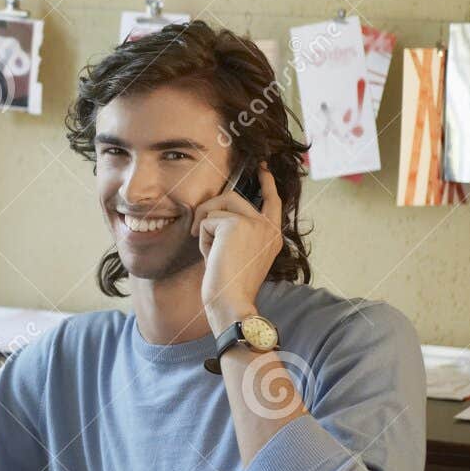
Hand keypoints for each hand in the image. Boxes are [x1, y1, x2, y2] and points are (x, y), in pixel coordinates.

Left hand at [192, 162, 283, 329]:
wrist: (231, 303)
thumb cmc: (229, 286)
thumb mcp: (237, 255)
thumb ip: (235, 233)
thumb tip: (212, 214)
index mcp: (272, 236)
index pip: (273, 201)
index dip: (267, 182)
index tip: (263, 167)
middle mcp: (269, 227)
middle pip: (232, 198)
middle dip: (209, 210)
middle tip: (196, 231)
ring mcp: (255, 224)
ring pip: (219, 205)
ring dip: (205, 226)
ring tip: (208, 251)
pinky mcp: (237, 224)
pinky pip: (208, 220)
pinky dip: (202, 238)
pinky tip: (210, 256)